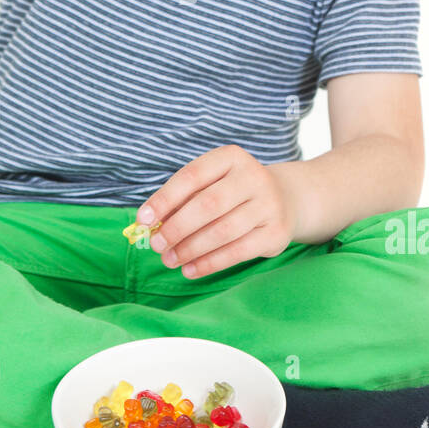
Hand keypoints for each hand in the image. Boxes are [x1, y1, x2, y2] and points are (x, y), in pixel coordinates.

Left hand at [135, 145, 297, 279]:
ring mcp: (269, 205)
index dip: (165, 199)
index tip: (143, 220)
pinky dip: (210, 263)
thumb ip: (184, 199)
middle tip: (157, 245)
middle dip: (177, 227)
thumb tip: (152, 225)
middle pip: (208, 204)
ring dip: (191, 249)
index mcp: (231, 157)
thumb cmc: (233, 192)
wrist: (285, 200)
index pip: (192, 176)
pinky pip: (238, 252)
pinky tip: (190, 269)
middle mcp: (253, 177)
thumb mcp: (211, 183)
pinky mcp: (276, 233)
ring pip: (223, 231)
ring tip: (170, 260)